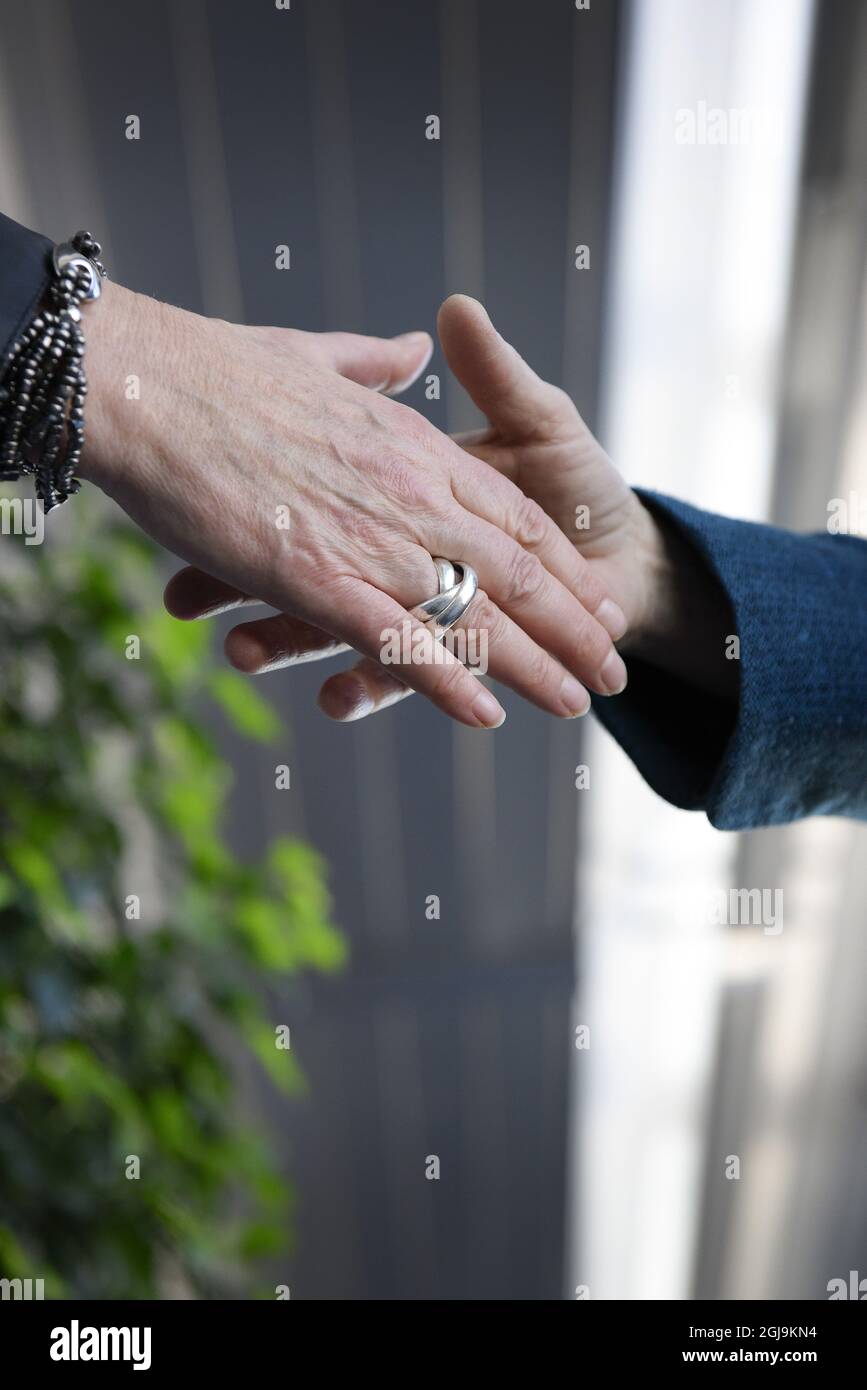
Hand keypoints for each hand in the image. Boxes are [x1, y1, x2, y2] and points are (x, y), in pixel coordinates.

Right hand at [164, 294, 645, 719]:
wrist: (140, 379)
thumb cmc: (214, 368)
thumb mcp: (313, 354)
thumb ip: (373, 361)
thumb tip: (417, 344)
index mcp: (412, 442)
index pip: (511, 513)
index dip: (559, 563)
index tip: (592, 598)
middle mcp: (408, 491)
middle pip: (515, 570)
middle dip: (572, 627)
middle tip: (613, 671)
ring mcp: (367, 537)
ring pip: (474, 612)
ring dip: (532, 666)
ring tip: (576, 704)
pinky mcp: (318, 577)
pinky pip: (398, 639)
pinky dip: (446, 682)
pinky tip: (485, 715)